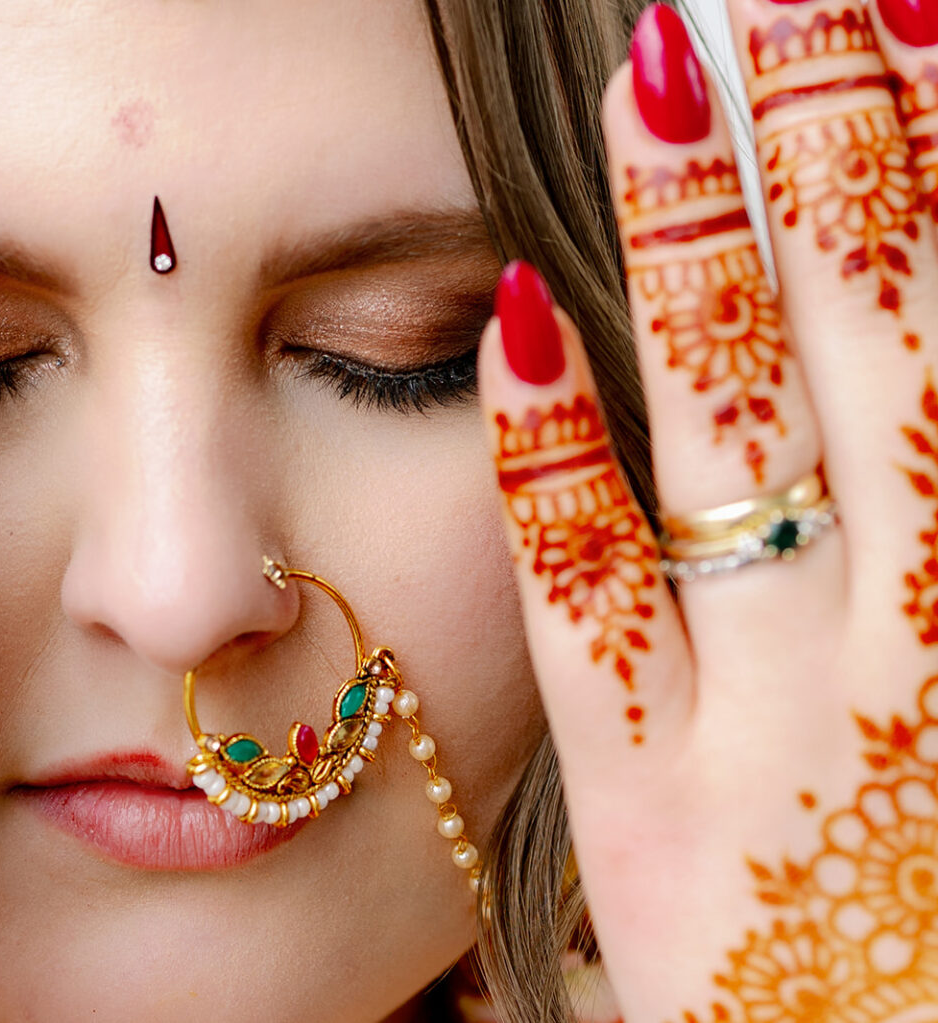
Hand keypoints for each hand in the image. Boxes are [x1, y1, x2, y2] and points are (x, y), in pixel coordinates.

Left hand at [482, 1, 937, 1016]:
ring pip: (736, 437)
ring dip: (700, 245)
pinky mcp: (650, 815)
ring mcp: (781, 723)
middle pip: (874, 344)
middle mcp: (922, 645)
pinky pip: (588, 604)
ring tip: (660, 80)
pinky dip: (551, 454)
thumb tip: (902, 430)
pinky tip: (515, 314)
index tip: (896, 27)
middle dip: (831, 153)